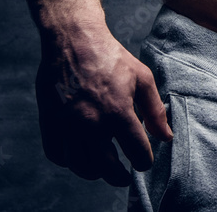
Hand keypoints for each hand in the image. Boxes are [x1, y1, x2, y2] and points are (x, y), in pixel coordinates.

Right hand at [35, 24, 171, 185]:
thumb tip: (166, 137)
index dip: (144, 161)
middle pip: (107, 168)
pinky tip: (79, 154)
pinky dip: (69, 161)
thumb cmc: (111, 57)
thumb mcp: (141, 77)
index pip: (137, 153)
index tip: (143, 160)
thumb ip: (155, 110)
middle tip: (123, 175)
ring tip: (103, 166)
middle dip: (119, 176)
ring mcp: (68, 125)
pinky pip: (58, 155)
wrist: (73, 40)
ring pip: (81, 166)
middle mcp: (91, 124)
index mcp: (118, 112)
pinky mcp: (49, 122)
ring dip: (94, 172)